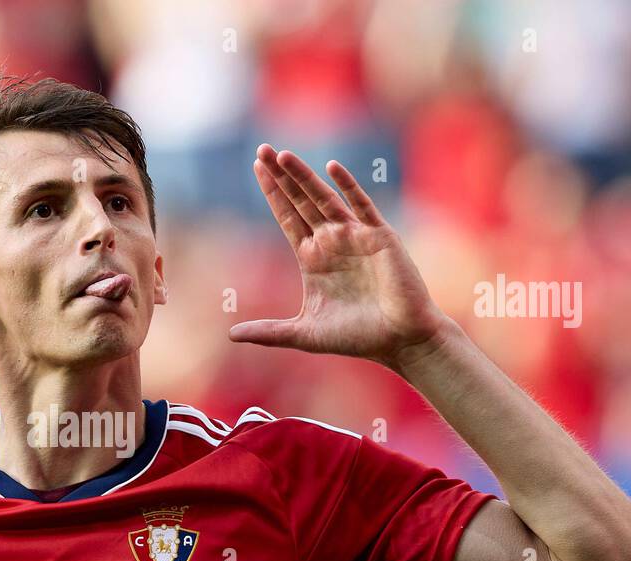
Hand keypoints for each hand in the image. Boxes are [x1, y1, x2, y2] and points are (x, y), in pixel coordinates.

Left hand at [229, 145, 453, 370]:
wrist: (399, 341)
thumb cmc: (357, 337)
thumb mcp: (304, 334)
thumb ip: (269, 332)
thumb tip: (231, 335)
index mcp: (312, 258)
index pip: (287, 217)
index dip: (273, 194)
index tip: (256, 168)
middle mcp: (332, 241)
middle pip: (300, 201)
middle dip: (281, 177)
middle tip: (261, 149)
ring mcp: (355, 236)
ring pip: (324, 199)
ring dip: (304, 177)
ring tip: (283, 155)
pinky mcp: (379, 237)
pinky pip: (362, 206)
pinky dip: (347, 186)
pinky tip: (331, 168)